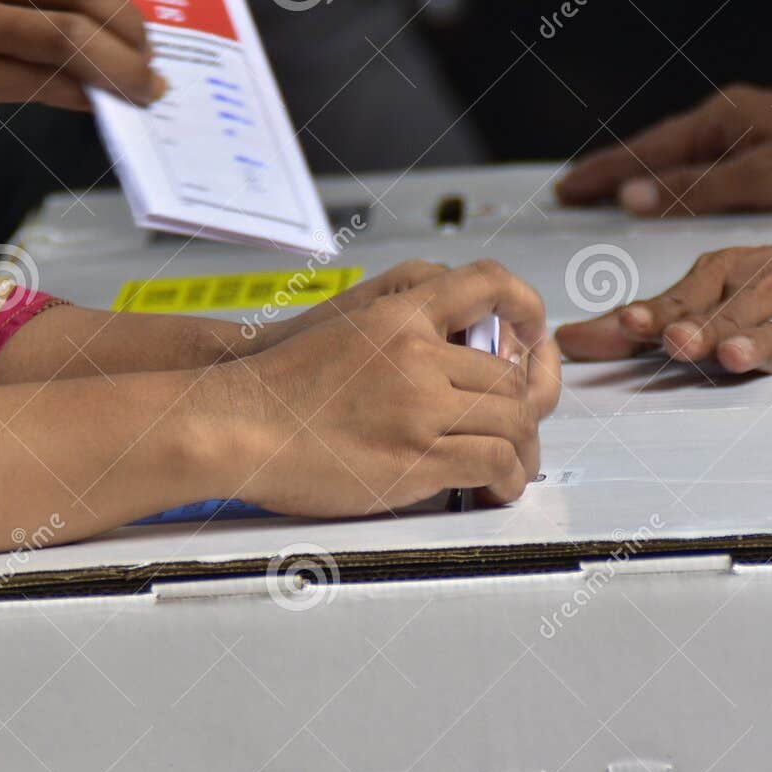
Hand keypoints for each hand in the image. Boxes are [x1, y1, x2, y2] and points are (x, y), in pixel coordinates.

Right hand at [221, 261, 562, 515]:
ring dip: (525, 448)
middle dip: (530, 401)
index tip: (536, 334)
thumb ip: (401, 328)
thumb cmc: (279, 386)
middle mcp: (417, 353)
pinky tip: (499, 488)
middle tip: (527, 425)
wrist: (236, 424)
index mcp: (399, 313)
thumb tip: (451, 349)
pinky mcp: (417, 457)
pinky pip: (493, 462)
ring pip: (512, 418)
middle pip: (510, 372)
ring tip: (517, 466)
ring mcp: (419, 405)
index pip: (486, 283)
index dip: (525, 305)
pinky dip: (508, 478)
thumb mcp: (346, 325)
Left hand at [555, 218, 771, 373]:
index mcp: (725, 274)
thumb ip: (652, 319)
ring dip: (754, 340)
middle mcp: (761, 287)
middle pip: (723, 314)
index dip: (650, 315)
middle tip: (674, 343)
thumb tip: (567, 340)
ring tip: (734, 355)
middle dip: (697, 329)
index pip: (678, 299)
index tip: (622, 325)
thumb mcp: (724, 289)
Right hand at [556, 84, 771, 215]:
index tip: (565, 190)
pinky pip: (702, 170)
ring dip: (640, 178)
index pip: (645, 148)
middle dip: (612, 171)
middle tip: (571, 192)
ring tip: (605, 196)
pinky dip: (673, 184)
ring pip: (678, 160)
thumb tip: (630, 196)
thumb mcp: (760, 180)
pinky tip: (666, 199)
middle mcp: (732, 119)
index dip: (602, 172)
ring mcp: (750, 135)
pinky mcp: (767, 155)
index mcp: (724, 116)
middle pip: (656, 149)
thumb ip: (694, 188)